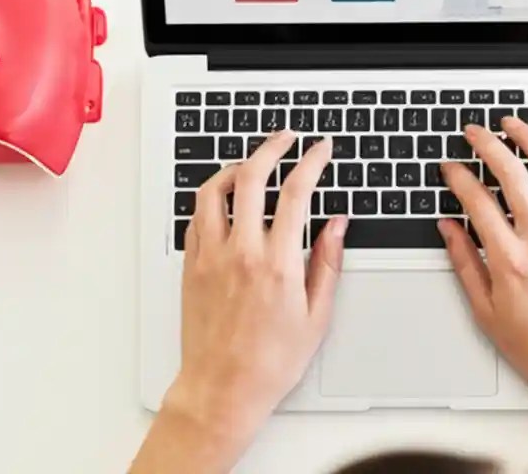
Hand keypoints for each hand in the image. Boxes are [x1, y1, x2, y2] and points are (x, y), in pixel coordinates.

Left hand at [131, 131, 345, 473]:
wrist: (223, 389)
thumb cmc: (270, 361)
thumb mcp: (316, 315)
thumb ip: (327, 262)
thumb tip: (336, 225)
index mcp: (278, 263)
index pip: (296, 192)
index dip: (311, 161)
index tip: (320, 149)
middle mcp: (241, 252)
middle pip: (252, 177)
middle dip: (273, 147)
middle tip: (287, 138)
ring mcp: (211, 256)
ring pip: (214, 189)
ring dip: (236, 166)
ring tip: (252, 162)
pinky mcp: (191, 265)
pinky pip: (197, 217)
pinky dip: (213, 198)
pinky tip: (226, 199)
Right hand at [440, 117, 527, 473]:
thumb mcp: (486, 312)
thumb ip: (464, 263)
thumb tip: (447, 228)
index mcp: (509, 260)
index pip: (476, 201)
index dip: (458, 177)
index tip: (450, 167)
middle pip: (511, 175)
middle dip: (487, 145)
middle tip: (474, 133)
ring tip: (515, 125)